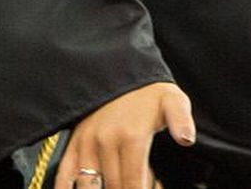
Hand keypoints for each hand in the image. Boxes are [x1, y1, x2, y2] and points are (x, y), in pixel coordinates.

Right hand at [56, 81, 194, 188]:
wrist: (119, 73)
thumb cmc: (148, 93)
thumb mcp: (173, 100)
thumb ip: (181, 120)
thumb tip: (187, 139)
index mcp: (131, 137)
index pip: (133, 183)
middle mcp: (105, 143)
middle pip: (114, 187)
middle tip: (138, 186)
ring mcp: (86, 146)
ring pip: (88, 187)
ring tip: (116, 185)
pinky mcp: (73, 145)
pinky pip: (63, 176)